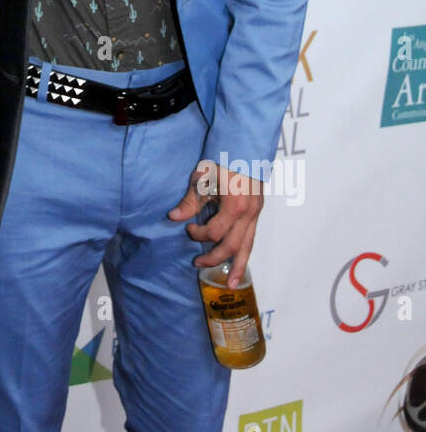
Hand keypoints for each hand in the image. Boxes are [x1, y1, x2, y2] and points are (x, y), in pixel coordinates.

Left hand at [167, 159, 263, 288]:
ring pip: (248, 246)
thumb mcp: (203, 179)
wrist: (243, 147)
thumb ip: (190, 201)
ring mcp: (256, 213)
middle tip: (197, 263)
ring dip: (238, 266)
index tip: (188, 227)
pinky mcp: (258, 212)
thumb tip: (174, 217)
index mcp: (234, 206)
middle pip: (232, 246)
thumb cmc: (221, 160)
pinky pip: (252, 237)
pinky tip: (239, 263)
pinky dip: (245, 252)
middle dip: (214, 258)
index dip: (198, 234)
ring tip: (231, 284)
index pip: (214, 232)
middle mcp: (248, 213)